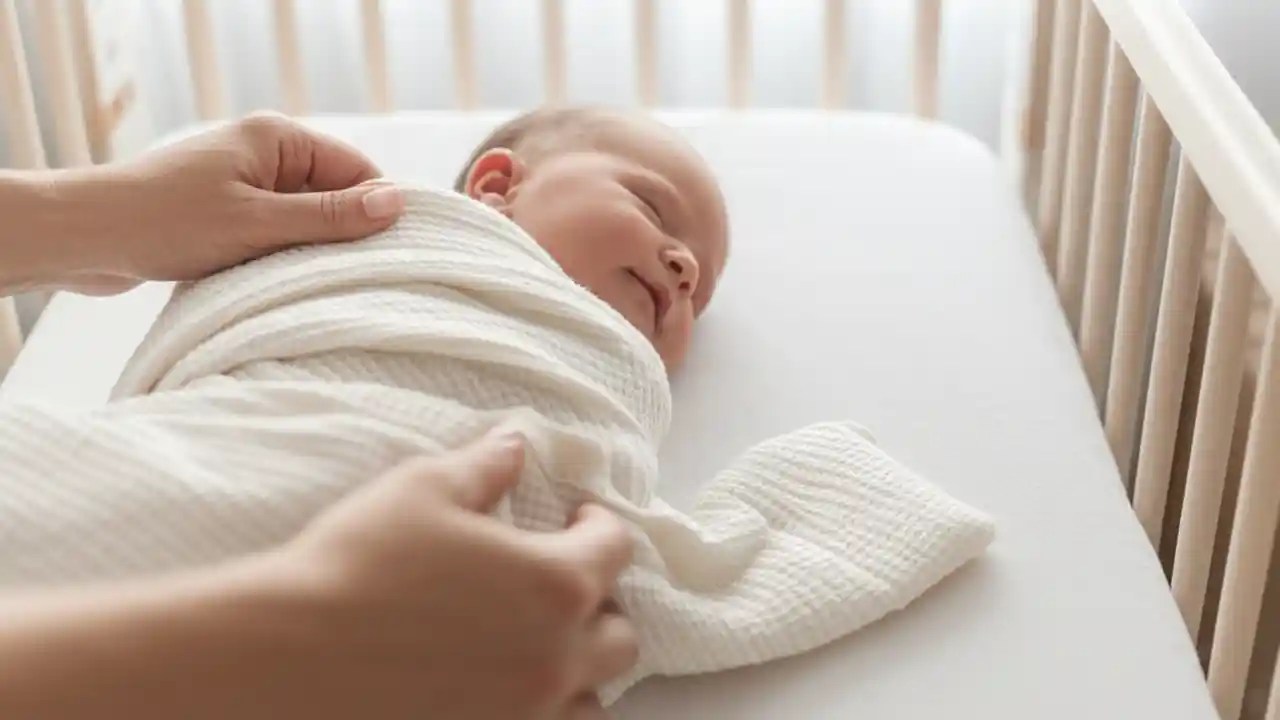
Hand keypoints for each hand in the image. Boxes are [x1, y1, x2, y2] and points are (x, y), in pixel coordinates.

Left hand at [45, 112, 404, 293]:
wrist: (84, 236)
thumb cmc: (166, 222)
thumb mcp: (260, 223)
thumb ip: (330, 215)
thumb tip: (396, 204)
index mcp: (278, 138)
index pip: (358, 170)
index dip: (376, 212)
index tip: (389, 256)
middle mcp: (265, 154)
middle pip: (334, 195)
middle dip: (342, 236)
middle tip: (348, 277)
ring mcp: (245, 183)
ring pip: (306, 220)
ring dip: (308, 251)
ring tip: (304, 281)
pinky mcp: (228, 213)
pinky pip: (277, 234)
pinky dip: (282, 257)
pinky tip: (276, 282)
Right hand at [267, 431, 637, 718]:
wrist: (288, 658)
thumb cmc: (356, 563)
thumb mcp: (421, 489)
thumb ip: (484, 465)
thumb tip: (518, 444)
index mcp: (554, 583)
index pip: (614, 549)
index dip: (600, 524)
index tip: (579, 516)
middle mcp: (556, 657)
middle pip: (620, 637)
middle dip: (601, 604)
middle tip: (564, 583)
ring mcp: (526, 712)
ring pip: (590, 699)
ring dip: (577, 667)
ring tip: (540, 644)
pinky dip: (540, 709)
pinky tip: (505, 687)